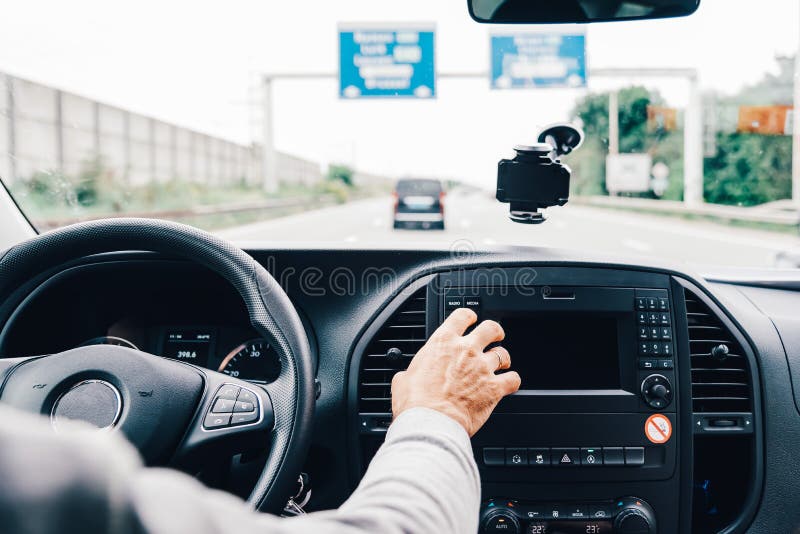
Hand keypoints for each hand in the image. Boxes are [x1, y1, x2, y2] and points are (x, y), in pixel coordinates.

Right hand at [391, 308, 520, 435]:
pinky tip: (509, 384)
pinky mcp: (494, 388)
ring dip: (503, 358)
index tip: (470, 320)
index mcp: (443, 342)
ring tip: (502, 363)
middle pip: (490, 328)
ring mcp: (482, 368)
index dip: (469, 315)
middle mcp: (466, 350)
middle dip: (495, 331)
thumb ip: (410, 373)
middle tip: (494, 336)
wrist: (431, 422)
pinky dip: (512, 381)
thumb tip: (406, 378)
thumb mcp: (403, 379)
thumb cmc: (415, 402)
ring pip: (503, 354)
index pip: (462, 315)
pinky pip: (513, 379)